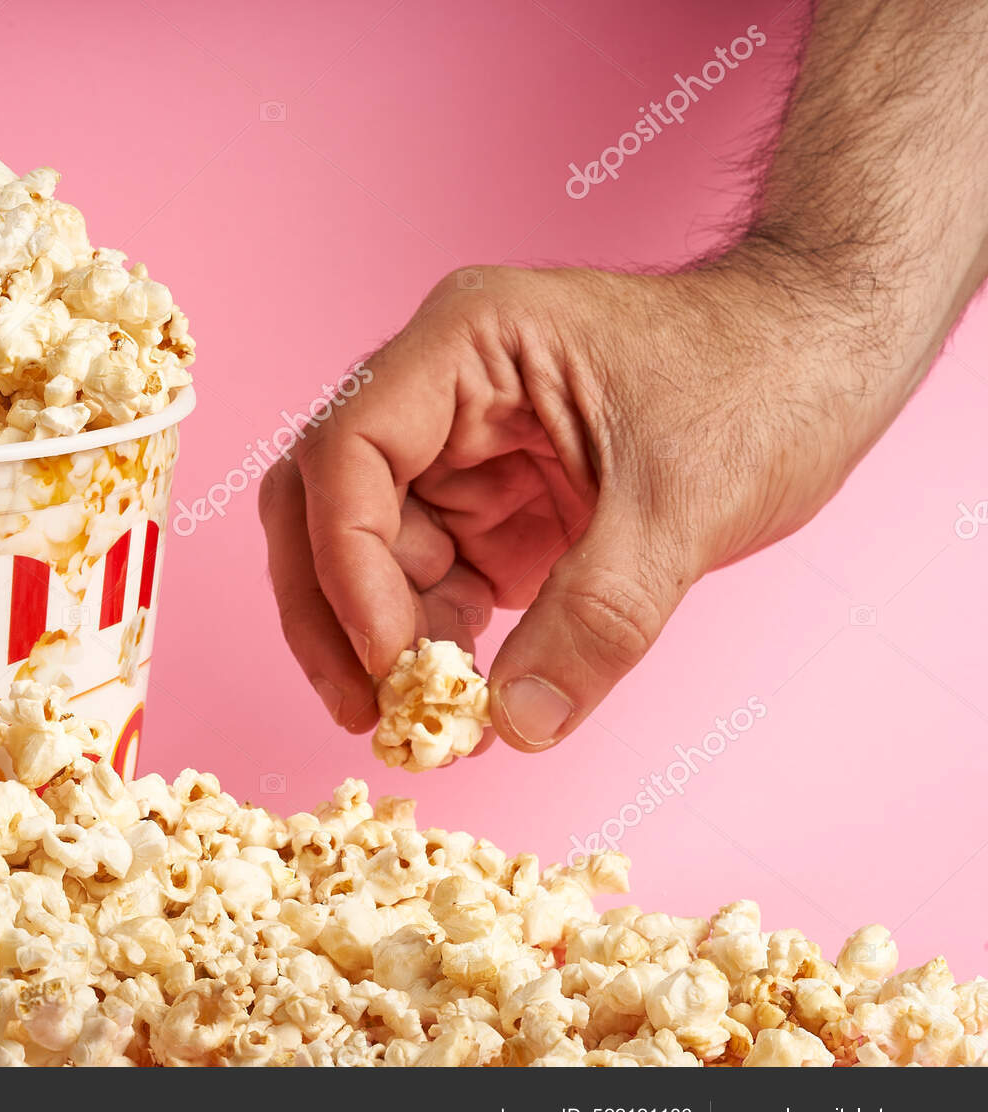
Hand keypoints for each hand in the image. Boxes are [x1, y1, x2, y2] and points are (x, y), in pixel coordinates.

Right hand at [259, 262, 907, 752]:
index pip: (347, 452)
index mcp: (465, 345)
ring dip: (382, 639)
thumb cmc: (766, 378)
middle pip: (323, 501)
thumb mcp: (685, 504)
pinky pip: (431, 580)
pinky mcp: (493, 503)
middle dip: (332, 610)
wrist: (828, 358)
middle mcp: (441, 392)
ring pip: (367, 552)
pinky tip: (465, 699)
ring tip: (424, 724)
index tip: (389, 661)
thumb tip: (515, 724)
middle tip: (366, 710)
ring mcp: (462, 450)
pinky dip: (435, 642)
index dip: (346, 563)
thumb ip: (596, 618)